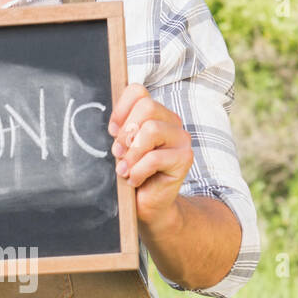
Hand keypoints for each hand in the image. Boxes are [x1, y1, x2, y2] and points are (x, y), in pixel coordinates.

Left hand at [108, 83, 192, 232]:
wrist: (149, 205)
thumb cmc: (133, 174)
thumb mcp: (122, 149)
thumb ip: (120, 131)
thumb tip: (113, 125)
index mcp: (155, 114)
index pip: (138, 91)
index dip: (120, 109)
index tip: (112, 132)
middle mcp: (172, 122)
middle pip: (147, 107)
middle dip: (126, 133)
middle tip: (117, 154)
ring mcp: (181, 139)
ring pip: (151, 130)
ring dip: (132, 154)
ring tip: (125, 170)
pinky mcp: (185, 159)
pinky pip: (154, 158)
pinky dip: (138, 172)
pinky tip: (135, 181)